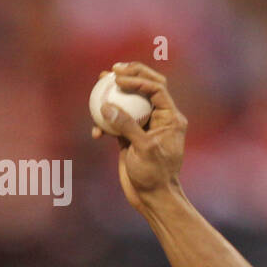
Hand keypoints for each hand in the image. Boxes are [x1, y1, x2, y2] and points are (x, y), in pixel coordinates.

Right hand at [90, 62, 186, 210]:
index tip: (118, 78)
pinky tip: (95, 132)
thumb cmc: (154, 175)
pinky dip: (105, 123)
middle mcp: (160, 119)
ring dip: (114, 94)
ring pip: (129, 102)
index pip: (156, 88)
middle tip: (113, 70)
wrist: (152, 197)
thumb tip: (106, 106)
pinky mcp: (131, 137)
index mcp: (171, 118)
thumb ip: (127, 126)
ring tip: (98, 84)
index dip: (138, 78)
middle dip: (130, 75)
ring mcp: (145, 127)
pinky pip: (117, 121)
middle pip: (146, 88)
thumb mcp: (143, 149)